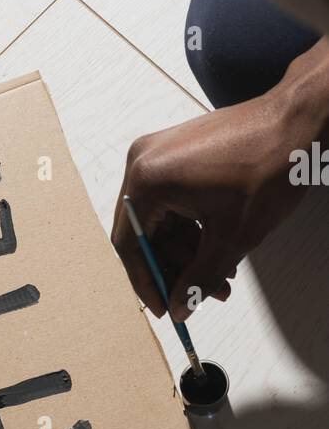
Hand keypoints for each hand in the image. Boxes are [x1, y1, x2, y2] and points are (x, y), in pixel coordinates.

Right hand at [112, 39, 328, 320]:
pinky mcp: (178, 151)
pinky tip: (220, 248)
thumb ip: (199, 278)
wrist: (299, 120)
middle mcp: (143, 162)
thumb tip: (179, 307)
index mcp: (146, 180)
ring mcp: (160, 153)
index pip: (129, 243)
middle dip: (176, 267)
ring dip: (189, 251)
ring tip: (221, 277)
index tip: (162, 308)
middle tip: (200, 296)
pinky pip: (174, 199)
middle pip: (146, 232)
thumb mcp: (232, 237)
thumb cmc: (268, 168)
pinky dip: (194, 226)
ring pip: (164, 218)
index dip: (146, 281)